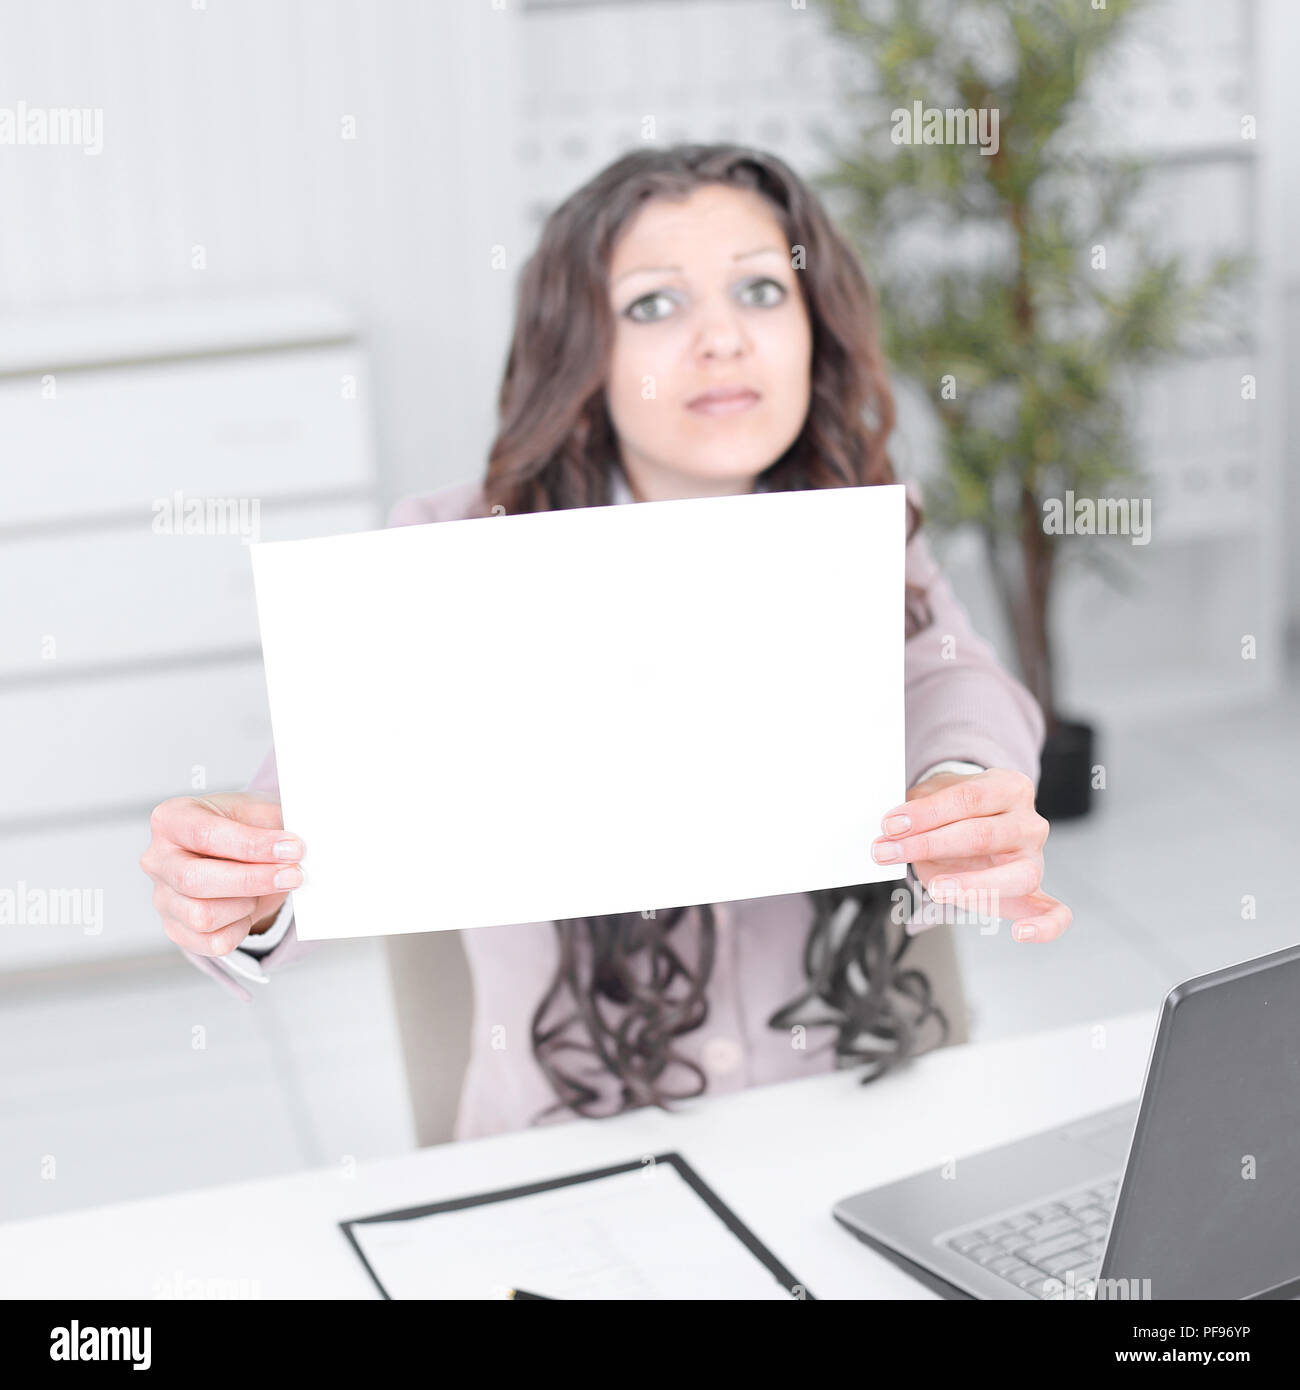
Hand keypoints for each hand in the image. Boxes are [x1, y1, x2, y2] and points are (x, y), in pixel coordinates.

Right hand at [140, 792, 305, 957]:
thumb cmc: (246, 827)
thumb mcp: (260, 813)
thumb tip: (300, 848)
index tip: (293, 848)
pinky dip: (240, 929)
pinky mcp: (177, 929)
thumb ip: (278, 825)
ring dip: (246, 905)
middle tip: (294, 874)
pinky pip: (212, 942)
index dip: (253, 845)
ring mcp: (162, 897)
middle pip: (195, 880)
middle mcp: (158, 859)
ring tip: (264, 888)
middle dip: (253, 879)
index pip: (205, 835)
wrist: (241, 852)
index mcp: (172, 819)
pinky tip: (250, 908)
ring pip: (202, 916)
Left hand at [870, 768, 1069, 941]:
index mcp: (1009, 787)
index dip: (926, 813)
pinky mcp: (1037, 892)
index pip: (967, 798)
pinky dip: (1045, 927)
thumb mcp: (935, 797)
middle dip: (928, 844)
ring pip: (1016, 875)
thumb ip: (916, 812)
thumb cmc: (955, 810)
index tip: (890, 824)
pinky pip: (1054, 912)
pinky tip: (1021, 934)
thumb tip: (888, 830)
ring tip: (935, 888)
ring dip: (970, 885)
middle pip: (982, 834)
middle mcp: (1029, 822)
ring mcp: (1036, 858)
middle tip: (887, 852)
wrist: (978, 820)